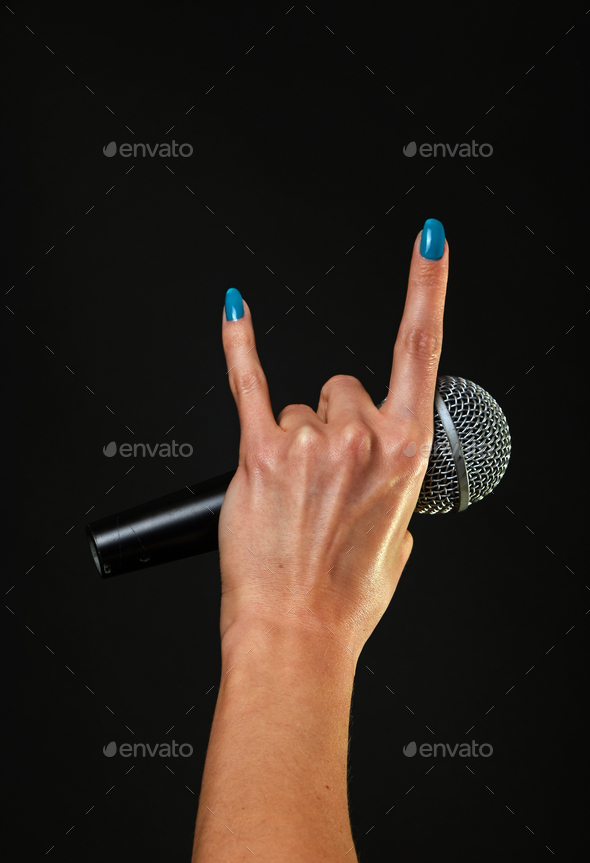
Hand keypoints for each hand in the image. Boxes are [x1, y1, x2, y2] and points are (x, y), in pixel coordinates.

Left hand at [218, 221, 448, 657]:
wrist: (297, 633)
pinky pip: (247, 381)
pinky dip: (239, 344)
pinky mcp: (259, 453)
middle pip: (341, 386)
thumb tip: (376, 484)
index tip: (429, 244)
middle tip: (321, 477)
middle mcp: (360, 437)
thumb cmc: (346, 596)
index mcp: (405, 454)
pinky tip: (237, 312)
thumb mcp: (396, 542)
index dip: (427, 288)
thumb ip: (392, 495)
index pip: (420, 350)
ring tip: (291, 494)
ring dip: (293, 440)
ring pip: (297, 407)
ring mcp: (309, 443)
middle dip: (332, 421)